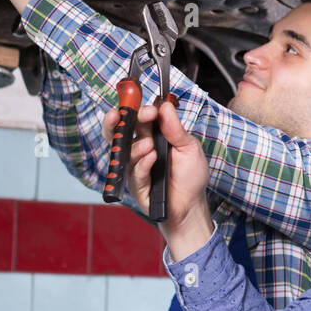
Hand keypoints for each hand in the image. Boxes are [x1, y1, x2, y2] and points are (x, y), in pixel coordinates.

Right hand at [114, 100, 214, 259]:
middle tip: (119, 115)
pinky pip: (134, 171)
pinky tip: (151, 159)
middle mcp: (141, 148)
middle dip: (118, 121)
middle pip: (121, 131)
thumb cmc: (191, 175)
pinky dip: (142, 164)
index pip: (140, 119)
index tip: (147, 109)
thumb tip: (164, 105)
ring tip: (149, 145)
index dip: (140, 111)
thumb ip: (175, 128)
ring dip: (136, 146)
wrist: (192, 204)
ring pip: (125, 151)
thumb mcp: (189, 146)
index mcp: (154, 136)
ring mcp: (136, 166)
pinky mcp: (135, 184)